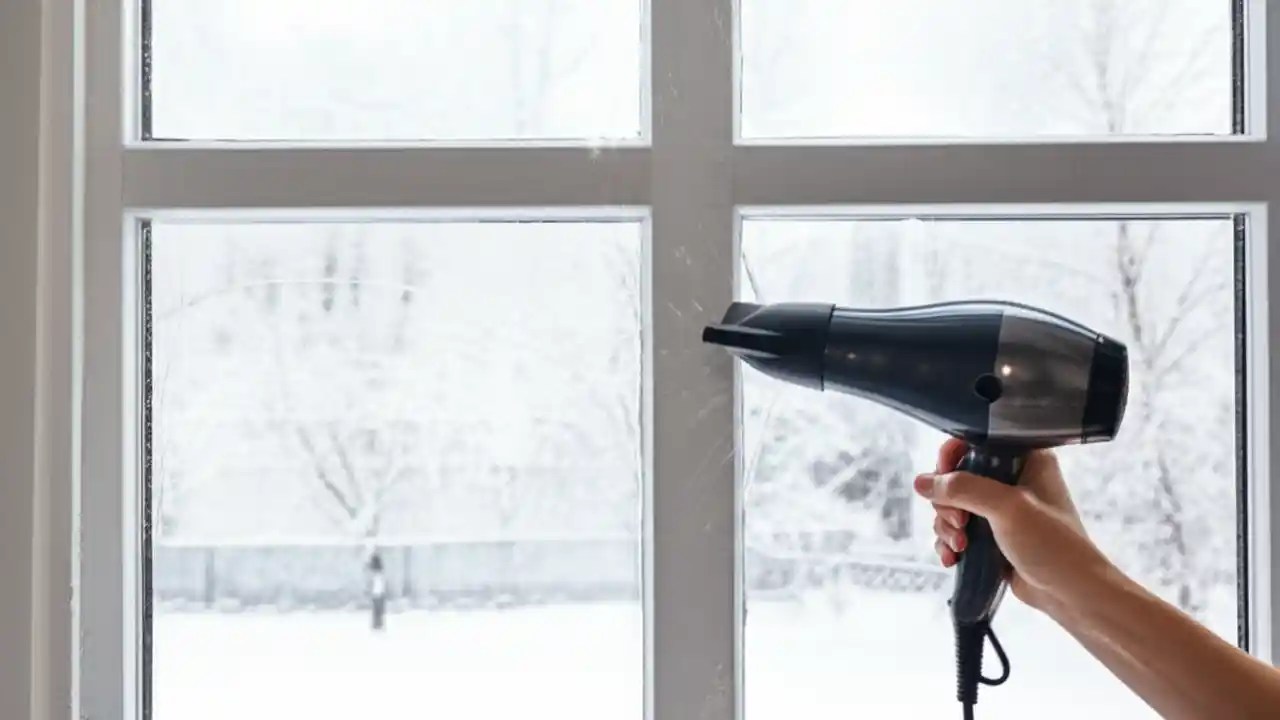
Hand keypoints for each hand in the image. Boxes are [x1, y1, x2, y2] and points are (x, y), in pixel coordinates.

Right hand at [913, 438, 1109, 610]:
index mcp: (1026, 459)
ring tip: (959, 546)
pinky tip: (953, 558)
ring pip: (952, 506)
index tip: (943, 479)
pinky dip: (950, 543)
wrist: (1071, 593)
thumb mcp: (1007, 507)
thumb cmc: (1052, 544)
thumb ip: (963, 489)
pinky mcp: (992, 536)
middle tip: (959, 523)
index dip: (952, 459)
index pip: (976, 443)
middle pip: (957, 477)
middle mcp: (1012, 480)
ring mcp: (1001, 510)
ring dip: (947, 527)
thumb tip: (921, 482)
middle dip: (947, 503)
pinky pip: (957, 531)